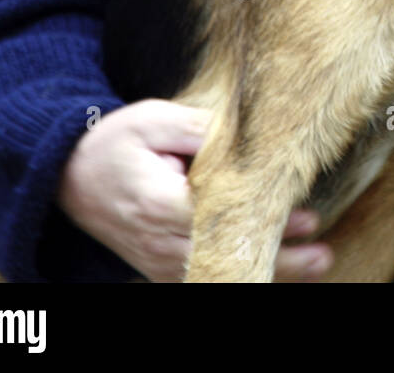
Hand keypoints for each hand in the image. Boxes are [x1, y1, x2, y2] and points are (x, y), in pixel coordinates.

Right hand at [56, 98, 332, 281]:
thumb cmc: (117, 140)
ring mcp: (158, 259)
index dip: (262, 221)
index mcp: (158, 201)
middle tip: (321, 253)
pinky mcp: (160, 265)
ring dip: (267, 270)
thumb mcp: (155, 118)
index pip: (218, 218)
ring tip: (315, 263)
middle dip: (277, 256)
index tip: (306, 216)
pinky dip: (238, 275)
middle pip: (224, 254)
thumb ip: (201, 129)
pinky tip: (277, 270)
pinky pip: (204, 276)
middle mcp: (158, 241)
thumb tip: (248, 137)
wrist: (71, 175)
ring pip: (218, 272)